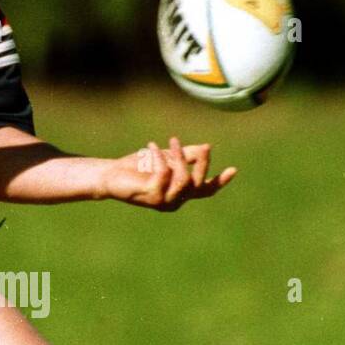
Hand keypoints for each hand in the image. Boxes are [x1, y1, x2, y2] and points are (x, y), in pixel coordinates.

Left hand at [100, 137, 236, 210]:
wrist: (111, 175)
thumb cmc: (138, 167)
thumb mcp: (166, 157)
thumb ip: (185, 155)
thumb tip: (205, 147)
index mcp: (180, 193)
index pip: (204, 190)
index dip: (219, 182)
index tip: (233, 169)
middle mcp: (174, 201)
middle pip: (198, 184)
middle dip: (200, 162)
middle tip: (199, 145)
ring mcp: (163, 201)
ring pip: (184, 180)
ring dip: (179, 158)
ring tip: (170, 142)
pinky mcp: (151, 196)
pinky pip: (165, 174)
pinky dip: (160, 158)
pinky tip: (151, 147)